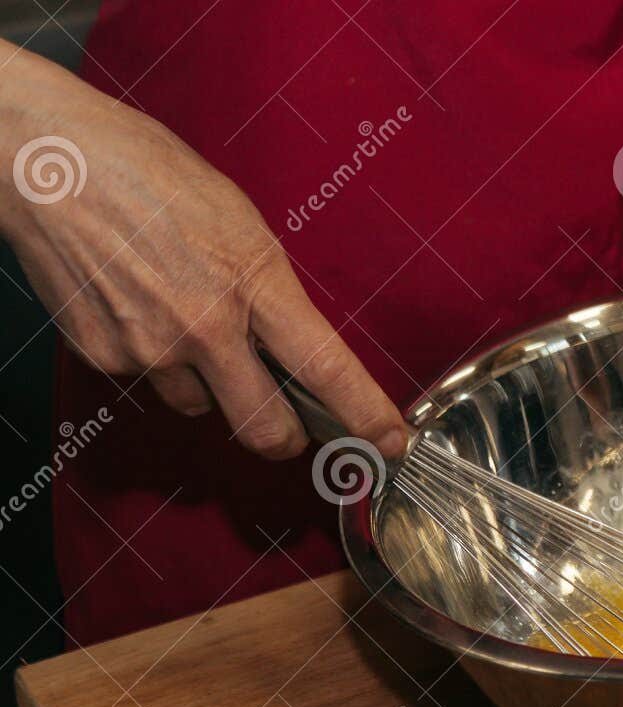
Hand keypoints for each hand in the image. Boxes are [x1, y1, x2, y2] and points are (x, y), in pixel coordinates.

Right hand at [0, 42, 406, 459]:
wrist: (44, 160)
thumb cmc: (148, 173)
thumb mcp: (240, 221)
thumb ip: (272, 292)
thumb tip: (299, 351)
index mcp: (254, 282)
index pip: (327, 370)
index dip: (366, 416)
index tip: (391, 443)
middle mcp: (205, 327)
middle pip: (268, 431)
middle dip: (285, 437)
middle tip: (290, 423)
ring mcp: (151, 348)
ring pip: (204, 407)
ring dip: (209, 386)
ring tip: (183, 319)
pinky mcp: (106, 357)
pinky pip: (151, 384)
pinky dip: (155, 361)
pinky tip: (138, 307)